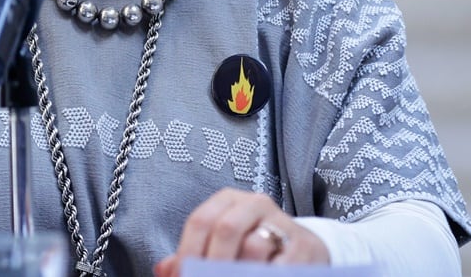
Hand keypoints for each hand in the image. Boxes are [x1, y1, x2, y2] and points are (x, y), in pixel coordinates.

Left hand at [153, 188, 329, 276]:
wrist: (300, 249)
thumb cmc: (250, 248)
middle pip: (226, 229)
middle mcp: (256, 204)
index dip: (187, 253)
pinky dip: (265, 274)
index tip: (182, 276)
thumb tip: (165, 270)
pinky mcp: (305, 246)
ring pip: (254, 247)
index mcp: (229, 201)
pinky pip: (282, 265)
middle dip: (211, 264)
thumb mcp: (221, 246)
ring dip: (238, 272)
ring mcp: (283, 223)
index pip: (200, 220)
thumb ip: (194, 257)